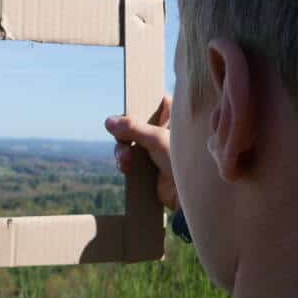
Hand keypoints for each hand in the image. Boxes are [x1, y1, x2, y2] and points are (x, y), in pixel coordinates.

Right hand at [105, 96, 176, 210]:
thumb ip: (132, 127)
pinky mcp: (148, 166)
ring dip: (122, 150)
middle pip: (134, 123)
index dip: (139, 106)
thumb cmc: (182, 160)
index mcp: (173, 118)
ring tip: (125, 161)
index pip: (153, 103)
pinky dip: (124, 162)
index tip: (127, 112)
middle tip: (122, 141)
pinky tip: (126, 168)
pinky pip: (129, 159)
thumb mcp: (157, 138)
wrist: (189, 194)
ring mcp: (155, 149)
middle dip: (124, 133)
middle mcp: (163, 131)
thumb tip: (109, 121)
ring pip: (129, 142)